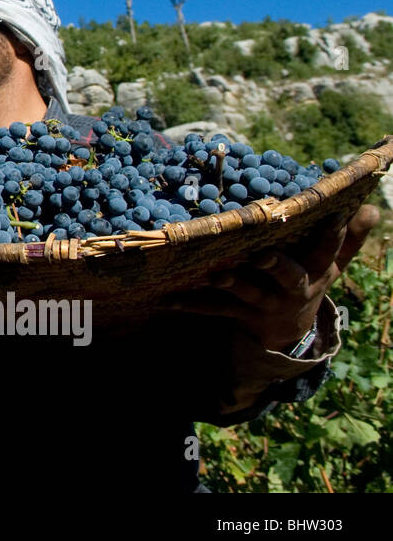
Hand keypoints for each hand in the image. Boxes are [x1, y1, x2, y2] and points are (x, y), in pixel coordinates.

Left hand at [161, 204, 379, 351]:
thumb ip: (350, 238)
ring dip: (231, 283)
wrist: (288, 332)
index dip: (334, 236)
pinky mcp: (239, 314)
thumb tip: (375, 208)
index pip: (328, 252)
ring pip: (247, 293)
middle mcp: (291, 289)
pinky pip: (213, 310)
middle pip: (287, 276)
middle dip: (276, 266)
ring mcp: (264, 303)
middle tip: (262, 255)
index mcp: (315, 273)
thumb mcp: (332, 264)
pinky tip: (167, 298)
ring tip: (214, 275)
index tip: (334, 216)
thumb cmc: (308, 281)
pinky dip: (191, 304)